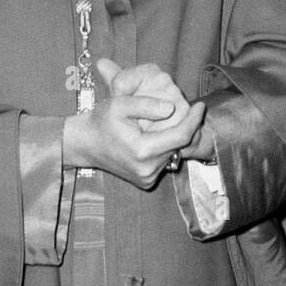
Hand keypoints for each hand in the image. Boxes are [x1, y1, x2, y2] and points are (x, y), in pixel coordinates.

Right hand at [63, 63, 206, 188]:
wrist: (85, 144)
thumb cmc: (101, 121)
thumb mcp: (119, 104)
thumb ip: (146, 104)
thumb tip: (172, 108)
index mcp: (143, 151)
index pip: (181, 136)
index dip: (193, 120)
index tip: (200, 105)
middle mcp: (148, 170)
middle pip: (179, 146)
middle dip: (186, 126)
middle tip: (191, 109)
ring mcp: (147, 178)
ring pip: (173, 153)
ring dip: (174, 137)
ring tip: (169, 122)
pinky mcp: (146, 181)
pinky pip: (163, 162)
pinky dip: (165, 148)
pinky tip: (157, 137)